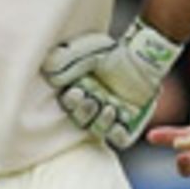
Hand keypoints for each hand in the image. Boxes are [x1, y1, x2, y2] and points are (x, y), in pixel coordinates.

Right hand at [43, 17, 183, 149]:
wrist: (141, 53)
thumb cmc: (108, 51)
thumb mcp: (83, 50)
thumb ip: (63, 59)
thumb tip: (48, 69)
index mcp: (77, 93)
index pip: (69, 105)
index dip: (71, 102)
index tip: (77, 91)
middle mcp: (91, 108)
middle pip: (82, 120)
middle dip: (84, 112)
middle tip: (92, 100)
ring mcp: (109, 116)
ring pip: (98, 130)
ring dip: (101, 123)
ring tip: (109, 108)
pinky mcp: (129, 122)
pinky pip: (121, 138)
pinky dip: (118, 133)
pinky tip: (120, 121)